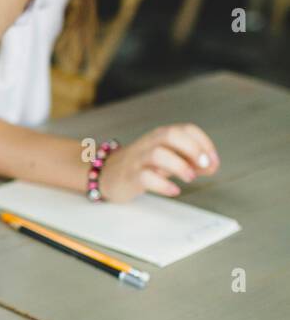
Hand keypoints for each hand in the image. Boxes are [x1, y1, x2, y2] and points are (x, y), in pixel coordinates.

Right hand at [98, 123, 219, 201]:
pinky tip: (173, 190)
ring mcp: (138, 159)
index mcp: (161, 136)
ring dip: (179, 165)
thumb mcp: (167, 158)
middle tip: (205, 167)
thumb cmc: (142, 166)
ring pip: (158, 153)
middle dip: (193, 149)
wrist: (107, 174)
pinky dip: (163, 184)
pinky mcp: (130, 176)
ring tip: (190, 178)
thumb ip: (189, 160)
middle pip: (170, 135)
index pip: (186, 129)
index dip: (204, 144)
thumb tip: (212, 166)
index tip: (213, 162)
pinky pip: (145, 177)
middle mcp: (149, 144)